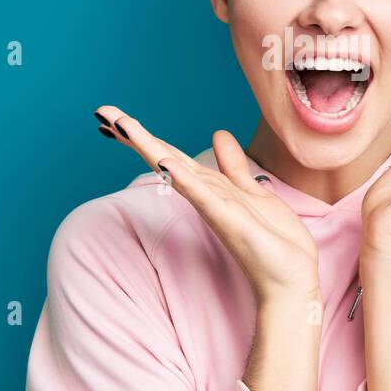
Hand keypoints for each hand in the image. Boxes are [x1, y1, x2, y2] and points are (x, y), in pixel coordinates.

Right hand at [94, 105, 319, 302]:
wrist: (290, 280)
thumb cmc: (272, 242)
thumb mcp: (253, 192)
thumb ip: (232, 166)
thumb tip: (219, 134)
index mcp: (210, 187)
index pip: (172, 154)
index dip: (145, 135)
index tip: (114, 116)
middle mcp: (205, 196)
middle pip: (164, 157)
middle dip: (134, 135)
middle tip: (101, 110)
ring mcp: (214, 207)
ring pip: (176, 171)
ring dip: (149, 147)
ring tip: (121, 125)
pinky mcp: (228, 220)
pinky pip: (203, 196)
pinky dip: (184, 180)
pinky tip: (165, 163)